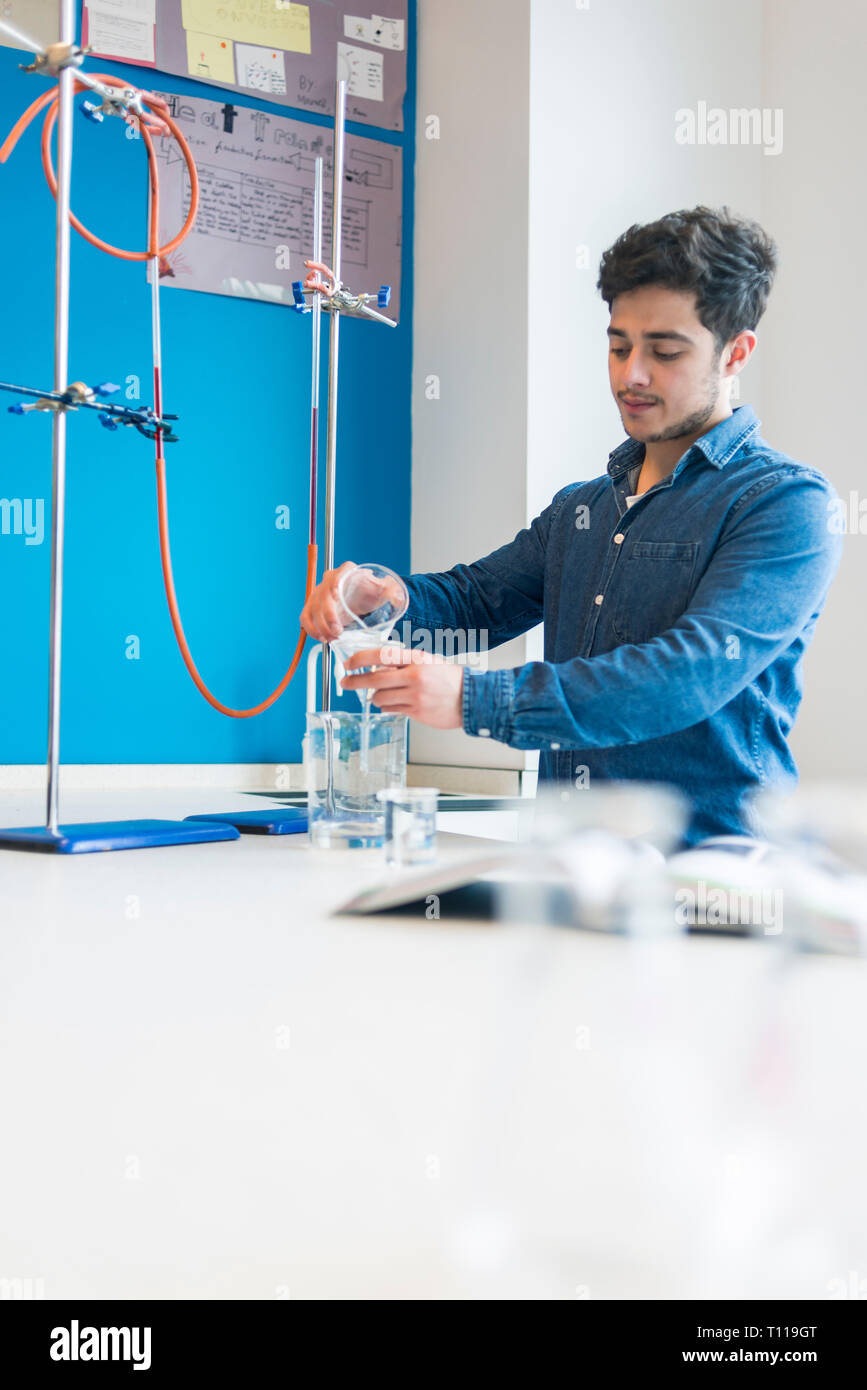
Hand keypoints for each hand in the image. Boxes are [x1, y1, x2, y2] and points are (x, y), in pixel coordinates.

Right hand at [300, 562, 404, 641]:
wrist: (363, 599)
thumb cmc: (371, 593)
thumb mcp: (384, 590)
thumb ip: (392, 590)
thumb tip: (395, 595)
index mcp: (347, 572)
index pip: (338, 574)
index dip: (335, 584)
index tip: (336, 596)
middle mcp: (330, 580)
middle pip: (323, 595)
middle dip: (329, 615)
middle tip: (338, 631)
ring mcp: (319, 593)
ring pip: (312, 608)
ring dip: (320, 625)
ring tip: (332, 638)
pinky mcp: (313, 607)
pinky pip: (306, 617)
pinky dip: (311, 628)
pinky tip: (321, 638)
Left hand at [340, 646, 463, 728]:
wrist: (472, 698)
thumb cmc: (450, 679)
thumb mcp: (428, 662)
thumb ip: (404, 663)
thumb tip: (378, 667)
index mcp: (417, 659)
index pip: (381, 655)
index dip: (360, 659)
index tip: (349, 663)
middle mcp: (414, 676)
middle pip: (374, 679)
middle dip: (355, 681)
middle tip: (345, 682)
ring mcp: (415, 696)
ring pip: (380, 697)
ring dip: (376, 697)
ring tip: (381, 694)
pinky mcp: (416, 712)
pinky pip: (391, 709)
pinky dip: (388, 706)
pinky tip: (395, 703)